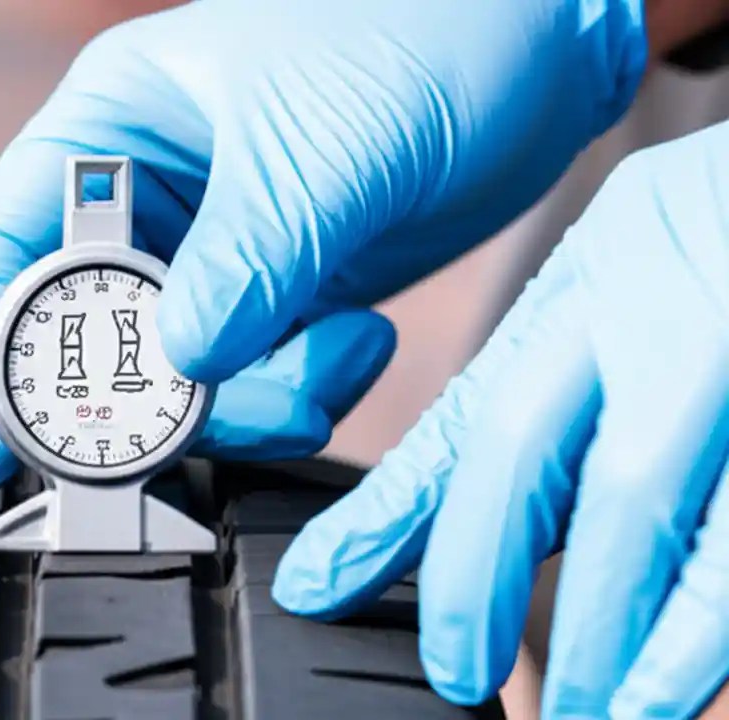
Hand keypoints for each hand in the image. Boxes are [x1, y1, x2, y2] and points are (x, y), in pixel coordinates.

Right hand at [0, 0, 646, 486]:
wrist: (539, 52)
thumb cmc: (419, 37)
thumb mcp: (316, 151)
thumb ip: (244, 262)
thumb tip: (185, 366)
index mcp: (115, 124)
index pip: (9, 245)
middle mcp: (150, 196)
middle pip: (94, 335)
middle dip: (156, 395)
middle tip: (221, 415)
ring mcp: (215, 253)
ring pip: (183, 376)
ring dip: (256, 396)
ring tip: (341, 348)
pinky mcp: (278, 295)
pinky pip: (255, 381)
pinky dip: (301, 387)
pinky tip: (359, 339)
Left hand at [273, 121, 728, 716]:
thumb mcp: (627, 292)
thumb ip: (545, 394)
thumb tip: (434, 518)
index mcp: (596, 277)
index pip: (471, 410)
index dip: (390, 514)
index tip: (322, 590)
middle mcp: (660, 303)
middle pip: (532, 451)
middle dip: (477, 578)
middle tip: (457, 679)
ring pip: (645, 507)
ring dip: (610, 634)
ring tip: (595, 716)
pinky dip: (714, 621)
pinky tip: (689, 683)